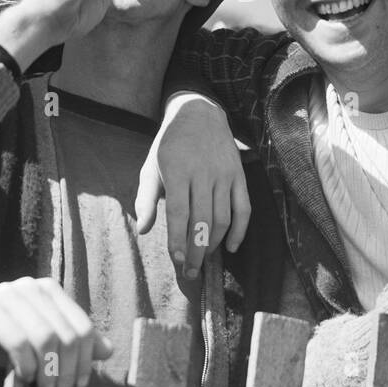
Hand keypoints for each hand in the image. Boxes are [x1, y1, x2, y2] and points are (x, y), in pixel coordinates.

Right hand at [0, 277, 112, 386]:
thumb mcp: (39, 342)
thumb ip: (71, 341)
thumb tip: (109, 349)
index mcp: (49, 290)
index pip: (83, 326)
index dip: (85, 361)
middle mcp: (32, 286)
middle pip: (67, 334)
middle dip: (68, 371)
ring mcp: (10, 295)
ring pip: (47, 337)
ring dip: (49, 372)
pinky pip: (20, 342)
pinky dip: (26, 365)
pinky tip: (22, 377)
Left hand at [134, 92, 250, 279]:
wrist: (199, 113)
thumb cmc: (169, 145)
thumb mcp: (151, 166)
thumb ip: (146, 199)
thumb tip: (144, 230)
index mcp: (177, 170)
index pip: (178, 213)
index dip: (178, 239)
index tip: (178, 261)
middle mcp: (202, 173)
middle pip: (201, 221)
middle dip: (196, 251)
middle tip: (191, 272)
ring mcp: (224, 174)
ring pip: (222, 218)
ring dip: (214, 244)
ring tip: (204, 260)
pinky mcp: (239, 175)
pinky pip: (243, 208)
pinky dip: (239, 231)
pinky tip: (230, 248)